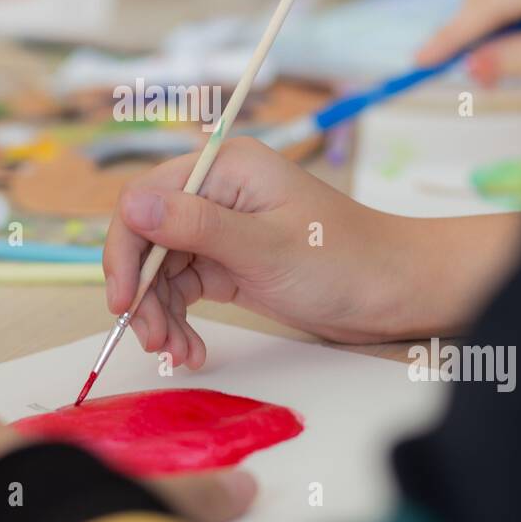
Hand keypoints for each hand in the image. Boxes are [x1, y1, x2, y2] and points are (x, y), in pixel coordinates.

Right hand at [103, 137, 448, 370]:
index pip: (145, 199)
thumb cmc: (344, 262)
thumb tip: (131, 204)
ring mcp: (221, 226)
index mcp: (224, 168)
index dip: (126, 251)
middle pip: (148, 237)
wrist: (395, 292)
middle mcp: (216, 190)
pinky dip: (180, 318)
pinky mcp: (229, 259)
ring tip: (179, 353)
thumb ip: (195, 226)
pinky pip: (184, 286)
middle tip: (154, 341)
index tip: (125, 301)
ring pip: (161, 267)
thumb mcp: (265, 248)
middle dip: (143, 291)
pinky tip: (192, 348)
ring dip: (161, 313)